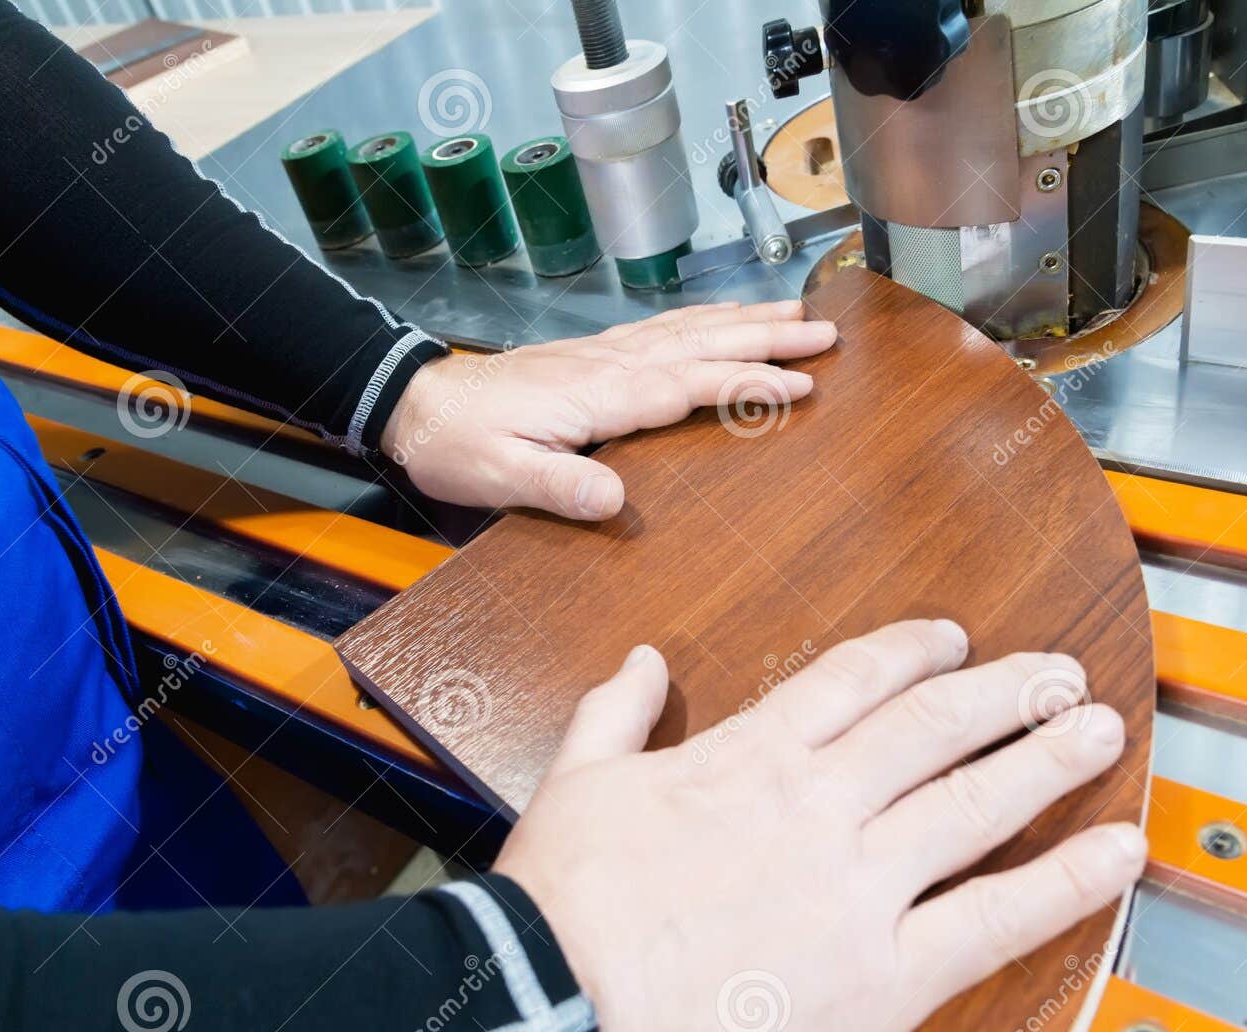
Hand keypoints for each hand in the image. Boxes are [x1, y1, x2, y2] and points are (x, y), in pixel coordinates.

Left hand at [381, 300, 835, 519]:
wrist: (418, 405)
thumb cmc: (460, 444)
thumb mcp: (500, 477)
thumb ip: (557, 487)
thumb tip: (614, 503)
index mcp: (599, 395)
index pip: (688, 386)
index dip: (746, 385)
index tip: (800, 384)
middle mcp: (609, 365)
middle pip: (703, 345)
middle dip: (768, 339)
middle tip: (827, 333)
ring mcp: (602, 355)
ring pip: (688, 330)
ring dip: (744, 322)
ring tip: (796, 314)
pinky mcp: (592, 357)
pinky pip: (663, 331)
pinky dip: (704, 321)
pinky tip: (722, 321)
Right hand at [495, 620, 1145, 1031]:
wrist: (563, 1012)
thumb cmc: (561, 911)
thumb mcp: (574, 786)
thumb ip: (614, 713)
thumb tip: (641, 662)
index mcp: (746, 758)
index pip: (851, 680)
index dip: (912, 652)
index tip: (950, 640)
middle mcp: (817, 807)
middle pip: (933, 727)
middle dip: (1003, 692)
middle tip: (1056, 674)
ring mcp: (858, 886)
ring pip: (976, 803)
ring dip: (1046, 758)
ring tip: (1098, 728)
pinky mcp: (884, 973)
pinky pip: (996, 917)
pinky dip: (1066, 882)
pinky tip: (1117, 853)